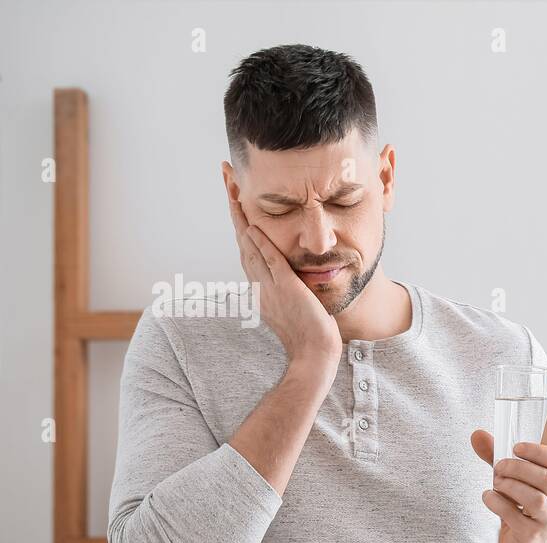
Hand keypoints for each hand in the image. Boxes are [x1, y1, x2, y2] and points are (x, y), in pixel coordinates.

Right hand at [228, 195, 341, 370]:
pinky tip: (252, 225)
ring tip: (232, 187)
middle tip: (226, 177)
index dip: (241, 221)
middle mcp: (260, 283)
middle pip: (242, 237)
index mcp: (262, 286)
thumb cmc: (311, 334)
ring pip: (250, 245)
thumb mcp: (298, 303)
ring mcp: (270, 286)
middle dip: (234, 206)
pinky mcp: (285, 289)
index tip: (236, 198)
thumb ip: (290, 287)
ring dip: (241, 216)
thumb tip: (290, 276)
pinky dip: (260, 244)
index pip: (249, 246)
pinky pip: (270, 262)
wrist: (313, 355)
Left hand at [471, 430, 546, 542]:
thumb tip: (477, 435)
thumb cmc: (521, 507)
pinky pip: (514, 515)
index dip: (538, 451)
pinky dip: (497, 502)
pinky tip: (490, 498)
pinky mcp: (532, 535)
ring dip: (509, 486)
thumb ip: (498, 457)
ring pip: (535, 498)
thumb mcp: (513, 480)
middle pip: (546, 478)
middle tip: (499, 467)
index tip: (516, 448)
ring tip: (496, 484)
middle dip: (517, 468)